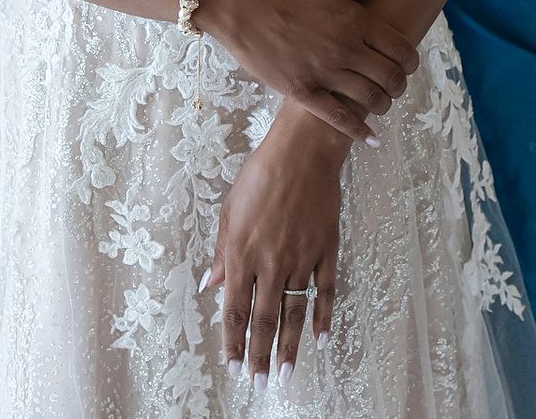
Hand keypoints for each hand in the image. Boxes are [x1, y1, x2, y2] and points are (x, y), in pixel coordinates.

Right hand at [198, 0, 416, 143]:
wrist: (241, 6)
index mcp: (355, 21)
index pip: (401, 48)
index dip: (410, 61)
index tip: (407, 64)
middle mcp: (346, 49)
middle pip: (391, 78)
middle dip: (399, 84)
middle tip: (393, 85)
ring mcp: (325, 73)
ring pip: (370, 99)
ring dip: (382, 104)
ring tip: (379, 103)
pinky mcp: (303, 91)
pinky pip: (338, 118)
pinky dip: (359, 131)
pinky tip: (371, 138)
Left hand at [202, 106, 345, 389]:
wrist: (302, 152)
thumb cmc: (260, 175)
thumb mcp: (229, 211)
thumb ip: (222, 252)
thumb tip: (209, 284)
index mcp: (242, 253)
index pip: (234, 309)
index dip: (232, 341)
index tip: (232, 366)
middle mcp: (271, 263)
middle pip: (264, 320)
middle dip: (259, 356)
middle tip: (259, 384)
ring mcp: (301, 259)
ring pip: (294, 313)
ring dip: (290, 348)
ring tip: (286, 375)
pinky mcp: (326, 251)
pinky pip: (325, 293)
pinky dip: (324, 318)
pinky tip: (321, 340)